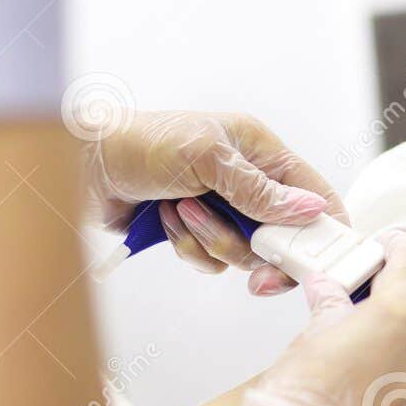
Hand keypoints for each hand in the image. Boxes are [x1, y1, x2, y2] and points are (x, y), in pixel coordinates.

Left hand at [81, 111, 348, 293]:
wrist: (83, 165)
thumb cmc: (142, 143)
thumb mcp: (208, 158)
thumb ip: (261, 190)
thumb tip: (311, 208)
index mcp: (260, 153)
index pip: (313, 193)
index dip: (322, 228)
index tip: (318, 258)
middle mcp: (247, 182)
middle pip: (282, 235)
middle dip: (258, 246)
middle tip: (253, 262)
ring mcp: (222, 209)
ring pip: (244, 253)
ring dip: (212, 240)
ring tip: (183, 211)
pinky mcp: (196, 232)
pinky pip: (212, 260)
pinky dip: (189, 247)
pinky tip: (168, 220)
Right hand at [216, 229, 405, 405]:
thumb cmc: (301, 405)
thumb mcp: (311, 339)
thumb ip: (332, 308)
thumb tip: (329, 291)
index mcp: (405, 312)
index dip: (397, 249)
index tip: (390, 249)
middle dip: (390, 319)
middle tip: (355, 329)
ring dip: (401, 361)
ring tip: (359, 378)